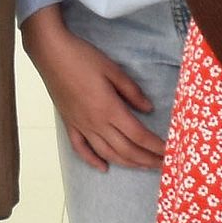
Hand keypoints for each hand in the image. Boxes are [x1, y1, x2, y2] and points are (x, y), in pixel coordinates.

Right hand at [26, 7, 161, 171]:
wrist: (51, 54)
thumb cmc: (83, 58)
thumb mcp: (113, 70)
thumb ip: (132, 92)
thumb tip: (149, 109)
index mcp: (110, 109)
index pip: (139, 135)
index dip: (156, 147)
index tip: (170, 153)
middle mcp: (96, 123)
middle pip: (126, 149)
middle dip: (146, 160)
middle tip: (163, 165)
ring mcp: (81, 126)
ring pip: (107, 153)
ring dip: (127, 163)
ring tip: (143, 167)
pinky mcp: (70, 125)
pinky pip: (81, 149)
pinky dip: (93, 161)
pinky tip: (104, 168)